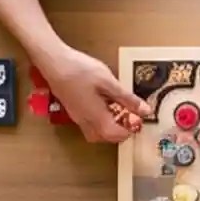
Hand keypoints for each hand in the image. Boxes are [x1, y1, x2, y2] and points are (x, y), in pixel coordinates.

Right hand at [35, 45, 150, 142]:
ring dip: (110, 127)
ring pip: (97, 133)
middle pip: (107, 138)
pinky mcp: (73, 111)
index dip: (131, 130)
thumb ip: (128, 99)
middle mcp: (86, 123)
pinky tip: (104, 104)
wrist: (54, 63)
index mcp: (97, 119)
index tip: (138, 118)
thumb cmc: (80, 71)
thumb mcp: (109, 83)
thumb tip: (145, 111)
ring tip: (118, 110)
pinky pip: (89, 124)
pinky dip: (100, 120)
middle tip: (129, 115)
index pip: (118, 135)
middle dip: (120, 130)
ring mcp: (78, 118)